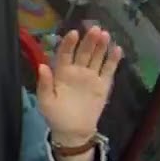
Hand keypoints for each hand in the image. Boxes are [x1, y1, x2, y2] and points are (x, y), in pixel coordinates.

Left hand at [36, 27, 122, 144]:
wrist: (73, 131)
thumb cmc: (55, 115)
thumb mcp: (45, 101)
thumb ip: (44, 84)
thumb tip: (41, 66)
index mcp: (61, 72)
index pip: (65, 53)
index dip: (69, 43)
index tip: (74, 33)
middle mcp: (76, 71)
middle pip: (83, 52)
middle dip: (89, 40)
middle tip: (95, 29)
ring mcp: (90, 77)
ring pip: (96, 58)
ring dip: (101, 46)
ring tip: (105, 34)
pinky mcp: (103, 85)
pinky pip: (108, 70)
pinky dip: (113, 60)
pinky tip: (117, 49)